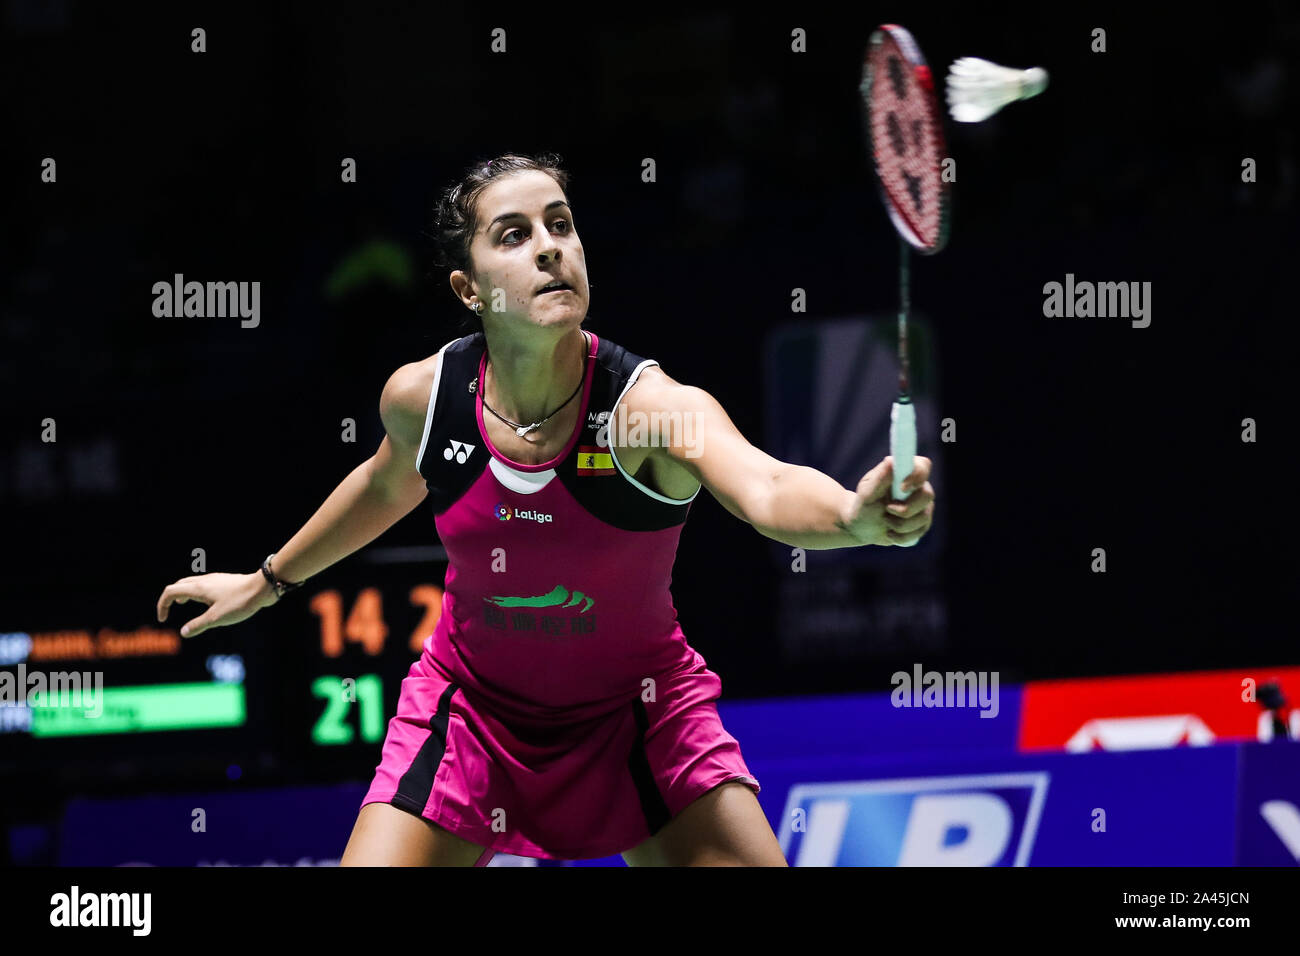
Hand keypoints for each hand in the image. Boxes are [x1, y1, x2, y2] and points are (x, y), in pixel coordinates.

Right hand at [155, 571, 276, 637]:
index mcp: (198, 588)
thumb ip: (198, 625)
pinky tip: (206, 602)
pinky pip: (204, 585)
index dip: (163, 605)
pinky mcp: (225, 582)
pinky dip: (196, 593)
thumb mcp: (216, 618)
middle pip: (179, 585)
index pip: (171, 592)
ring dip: (183, 593)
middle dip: (171, 598)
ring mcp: (215, 580)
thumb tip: (184, 632)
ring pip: (192, 583)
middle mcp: (204, 581)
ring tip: (183, 603)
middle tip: (168, 610)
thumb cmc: (240, 602)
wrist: (262, 588)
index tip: (163, 619)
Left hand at [840, 455, 934, 546]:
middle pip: (927, 495)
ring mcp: (923, 505)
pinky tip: (889, 533)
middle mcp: (918, 487)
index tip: (902, 488)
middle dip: (906, 508)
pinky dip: (901, 536)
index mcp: (905, 472)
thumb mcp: (867, 493)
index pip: (923, 466)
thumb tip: (891, 461)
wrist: (862, 527)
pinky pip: (920, 531)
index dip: (917, 476)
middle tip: (887, 510)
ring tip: (884, 521)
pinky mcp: (923, 523)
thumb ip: (880, 478)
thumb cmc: (864, 505)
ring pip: (924, 517)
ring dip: (900, 524)